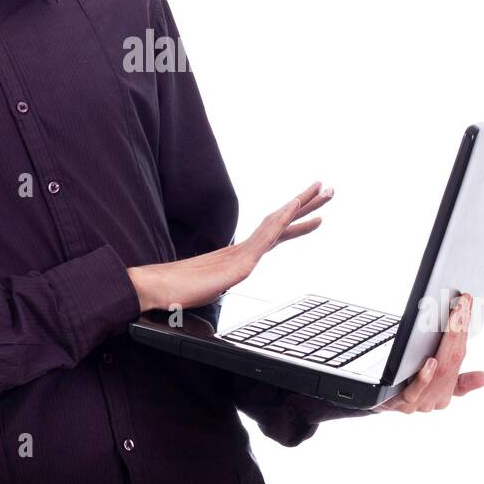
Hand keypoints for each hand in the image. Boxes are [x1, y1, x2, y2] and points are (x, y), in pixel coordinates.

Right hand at [130, 181, 331, 310]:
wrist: (156, 291)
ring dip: (302, 204)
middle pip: (279, 222)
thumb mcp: (209, 292)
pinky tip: (294, 207)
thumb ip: (218, 286)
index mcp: (237, 257)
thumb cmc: (175, 293)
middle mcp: (241, 248)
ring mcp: (241, 252)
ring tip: (323, 190)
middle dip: (305, 205)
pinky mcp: (238, 260)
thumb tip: (217, 288)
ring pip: (277, 222)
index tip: (312, 211)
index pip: (272, 236)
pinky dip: (282, 218)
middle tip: (327, 189)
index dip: (293, 223)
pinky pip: (265, 235)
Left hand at [373, 292, 483, 412]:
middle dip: (458, 331)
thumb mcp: (432, 383)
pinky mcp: (399, 403)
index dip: (463, 329)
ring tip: (454, 324)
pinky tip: (430, 362)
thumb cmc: (405, 387)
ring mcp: (419, 402)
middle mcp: (435, 397)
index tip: (467, 304)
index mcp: (446, 389)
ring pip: (438, 374)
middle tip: (462, 305)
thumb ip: (460, 381)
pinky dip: (424, 377)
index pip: (458, 355)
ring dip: (447, 347)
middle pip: (451, 362)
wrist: (372, 405)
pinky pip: (413, 392)